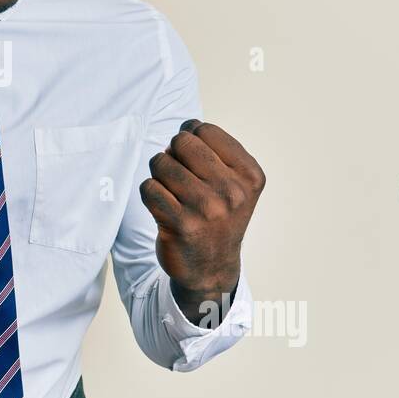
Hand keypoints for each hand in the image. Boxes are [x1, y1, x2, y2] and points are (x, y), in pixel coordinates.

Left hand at [140, 119, 265, 324]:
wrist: (211, 268)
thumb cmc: (218, 217)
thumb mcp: (236, 184)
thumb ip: (215, 151)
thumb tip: (185, 129)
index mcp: (249, 176)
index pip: (205, 130)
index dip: (190, 136)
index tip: (191, 156)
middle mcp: (232, 192)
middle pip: (181, 142)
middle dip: (172, 152)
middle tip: (177, 173)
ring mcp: (207, 209)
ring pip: (161, 163)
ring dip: (158, 173)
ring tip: (170, 189)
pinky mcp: (180, 225)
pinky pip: (148, 188)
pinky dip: (149, 192)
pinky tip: (162, 205)